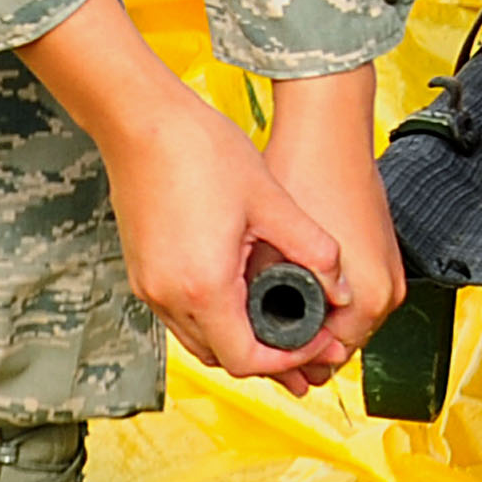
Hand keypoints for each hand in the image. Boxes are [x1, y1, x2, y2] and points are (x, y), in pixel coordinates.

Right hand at [18, 0, 345, 383]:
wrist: (142, 122)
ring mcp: (148, 287)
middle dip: (263, 353)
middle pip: (220, 358)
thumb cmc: (201, 152)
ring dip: (234, 337)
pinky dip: (210, 316)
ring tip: (272, 311)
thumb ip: (312, 250)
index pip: (246, 359)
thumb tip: (341, 286)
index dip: (285, 359)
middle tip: (299, 332)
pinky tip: (236, 290)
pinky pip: (178, 315)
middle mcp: (169, 297)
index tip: (311, 340)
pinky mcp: (140, 272)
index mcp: (205, 286)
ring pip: (197, 340)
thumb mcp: (271, 201)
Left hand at [258, 68, 404, 389]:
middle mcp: (386, 295)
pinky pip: (352, 296)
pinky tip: (290, 281)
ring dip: (306, 319)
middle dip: (292, 343)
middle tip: (253, 337)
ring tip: (267, 311)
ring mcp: (391, 276)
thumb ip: (261, 300)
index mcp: (365, 300)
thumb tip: (239, 331)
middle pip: (334, 346)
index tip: (255, 350)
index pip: (322, 360)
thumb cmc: (307, 173)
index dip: (281, 361)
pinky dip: (321, 297)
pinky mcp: (386, 258)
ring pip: (341, 322)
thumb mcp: (270, 246)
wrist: (332, 126)